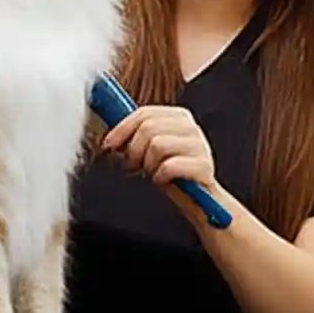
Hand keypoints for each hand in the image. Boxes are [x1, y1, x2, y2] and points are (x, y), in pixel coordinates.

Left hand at [100, 105, 217, 190]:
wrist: (196, 199)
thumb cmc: (169, 172)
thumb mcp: (149, 149)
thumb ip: (135, 136)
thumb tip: (111, 137)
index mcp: (178, 116)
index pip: (145, 113)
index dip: (122, 129)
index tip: (109, 144)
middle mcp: (191, 127)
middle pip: (148, 128)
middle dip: (134, 150)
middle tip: (134, 165)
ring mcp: (200, 145)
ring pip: (157, 145)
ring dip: (148, 164)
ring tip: (152, 171)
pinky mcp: (203, 166)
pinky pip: (169, 166)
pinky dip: (160, 176)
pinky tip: (163, 180)